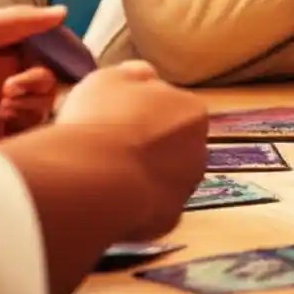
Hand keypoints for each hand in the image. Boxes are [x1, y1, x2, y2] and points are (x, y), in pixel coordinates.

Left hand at [0, 6, 67, 139]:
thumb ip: (17, 21)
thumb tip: (62, 12)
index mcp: (0, 59)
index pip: (45, 58)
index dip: (56, 59)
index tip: (61, 61)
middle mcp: (0, 86)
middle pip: (48, 88)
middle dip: (41, 85)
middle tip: (13, 87)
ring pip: (40, 113)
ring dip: (32, 106)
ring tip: (3, 105)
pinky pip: (24, 140)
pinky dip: (25, 130)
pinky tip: (3, 121)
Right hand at [56, 61, 206, 239]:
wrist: (94, 179)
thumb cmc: (101, 120)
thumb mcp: (110, 78)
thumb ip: (133, 74)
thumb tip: (145, 74)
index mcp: (191, 112)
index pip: (170, 108)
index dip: (138, 112)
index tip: (111, 118)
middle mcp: (199, 149)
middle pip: (170, 145)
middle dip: (143, 146)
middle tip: (104, 147)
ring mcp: (186, 187)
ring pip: (161, 178)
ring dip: (138, 175)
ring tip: (100, 175)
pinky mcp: (169, 219)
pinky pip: (148, 209)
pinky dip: (131, 204)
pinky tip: (106, 200)